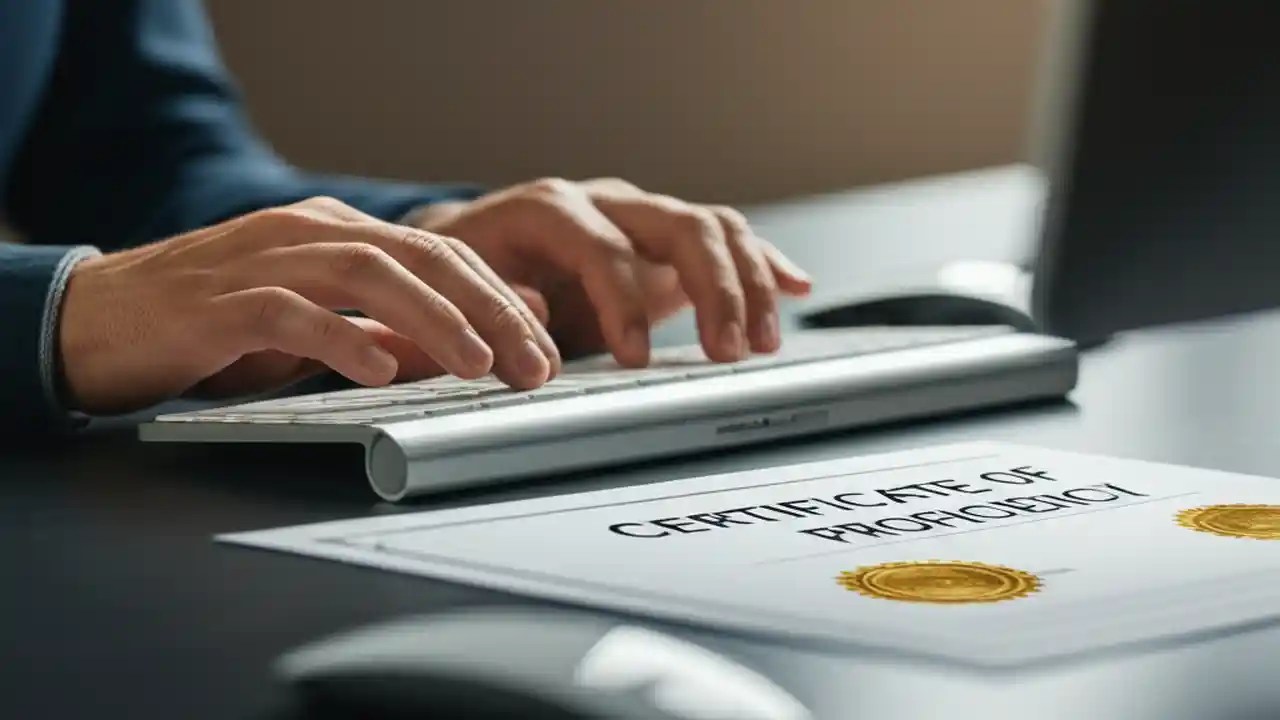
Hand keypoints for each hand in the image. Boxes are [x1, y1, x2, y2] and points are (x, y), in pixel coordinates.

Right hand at [59, 197, 559, 414]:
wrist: (99, 321)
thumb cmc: (217, 326)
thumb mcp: (323, 327)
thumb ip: (395, 328)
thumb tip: (484, 337)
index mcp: (336, 233)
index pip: (439, 253)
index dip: (498, 298)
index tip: (545, 347)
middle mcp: (306, 232)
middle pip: (417, 255)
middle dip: (487, 308)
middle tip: (535, 361)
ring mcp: (260, 260)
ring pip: (364, 271)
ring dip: (432, 317)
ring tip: (480, 362)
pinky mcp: (216, 303)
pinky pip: (288, 312)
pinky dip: (340, 337)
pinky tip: (381, 367)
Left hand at [407, 178, 810, 365]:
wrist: (475, 248)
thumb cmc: (469, 275)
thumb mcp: (463, 293)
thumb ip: (494, 311)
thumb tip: (533, 325)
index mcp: (550, 210)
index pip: (602, 247)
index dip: (623, 302)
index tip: (635, 359)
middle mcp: (606, 201)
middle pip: (679, 224)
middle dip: (712, 289)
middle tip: (727, 354)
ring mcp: (642, 216)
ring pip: (714, 229)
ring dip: (748, 284)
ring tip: (762, 344)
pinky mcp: (668, 240)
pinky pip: (728, 239)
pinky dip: (764, 263)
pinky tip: (797, 287)